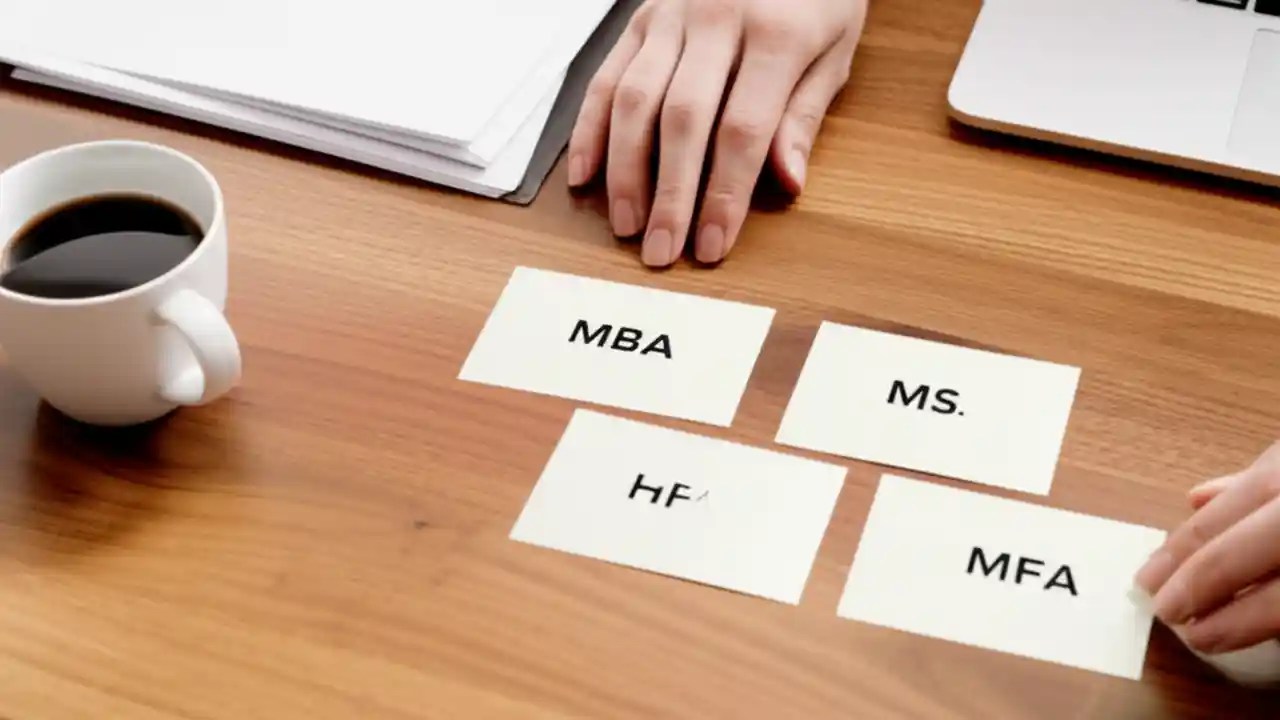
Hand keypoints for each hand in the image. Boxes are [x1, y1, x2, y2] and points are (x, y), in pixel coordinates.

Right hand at [567, 0, 866, 266]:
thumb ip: (804, 115)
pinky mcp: (640, 17)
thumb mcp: (835, 48)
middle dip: (668, 195)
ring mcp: (670, 15)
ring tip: (625, 223)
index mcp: (775, 32)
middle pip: (682, 120)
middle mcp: (716, 18)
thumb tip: (786, 181)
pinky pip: (606, 75)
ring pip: (633, 98)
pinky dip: (590, 127)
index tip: (712, 246)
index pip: (742, 130)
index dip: (724, 195)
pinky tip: (584, 174)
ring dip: (624, 170)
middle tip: (660, 250)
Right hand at [1135, 441, 1279, 653]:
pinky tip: (1196, 498)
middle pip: (1230, 550)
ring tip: (1155, 563)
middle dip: (1188, 581)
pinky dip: (1222, 490)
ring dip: (1186, 539)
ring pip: (1228, 507)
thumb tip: (1232, 614)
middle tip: (1157, 605)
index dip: (1230, 624)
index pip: (1269, 599)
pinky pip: (1252, 467)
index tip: (1198, 639)